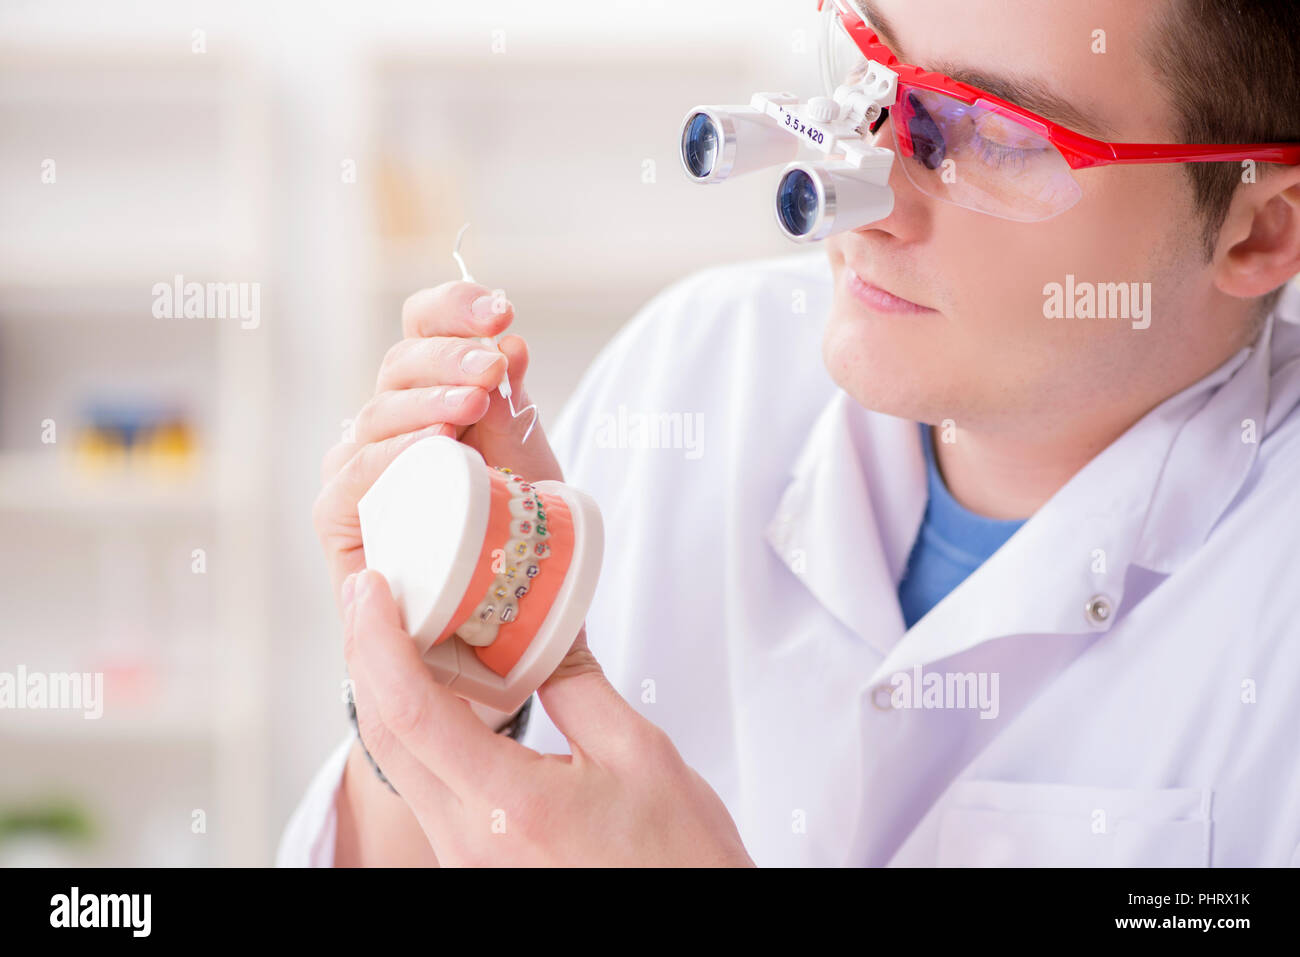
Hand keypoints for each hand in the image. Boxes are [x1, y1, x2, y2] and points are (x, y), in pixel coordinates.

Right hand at [313, 282, 563, 618]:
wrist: (503, 639)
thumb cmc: (515, 546)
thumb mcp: (527, 467)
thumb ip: (514, 408)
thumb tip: (510, 342)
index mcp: (430, 397)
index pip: (423, 331)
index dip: (453, 309)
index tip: (502, 310)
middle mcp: (388, 427)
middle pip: (399, 363)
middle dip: (449, 354)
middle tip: (493, 366)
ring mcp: (360, 471)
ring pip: (377, 413)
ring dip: (425, 400)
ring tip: (473, 402)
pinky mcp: (341, 521)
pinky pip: (353, 479)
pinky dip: (391, 457)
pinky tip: (429, 443)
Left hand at [343, 568, 755, 866]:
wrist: (689, 927)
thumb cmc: (678, 861)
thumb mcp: (639, 754)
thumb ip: (580, 684)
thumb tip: (549, 621)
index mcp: (510, 807)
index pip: (412, 712)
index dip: (380, 641)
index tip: (373, 588)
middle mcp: (468, 842)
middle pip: (384, 737)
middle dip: (365, 656)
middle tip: (368, 592)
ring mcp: (464, 860)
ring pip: (398, 763)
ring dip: (386, 691)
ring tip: (395, 628)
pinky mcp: (474, 863)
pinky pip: (425, 785)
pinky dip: (415, 728)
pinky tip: (432, 691)